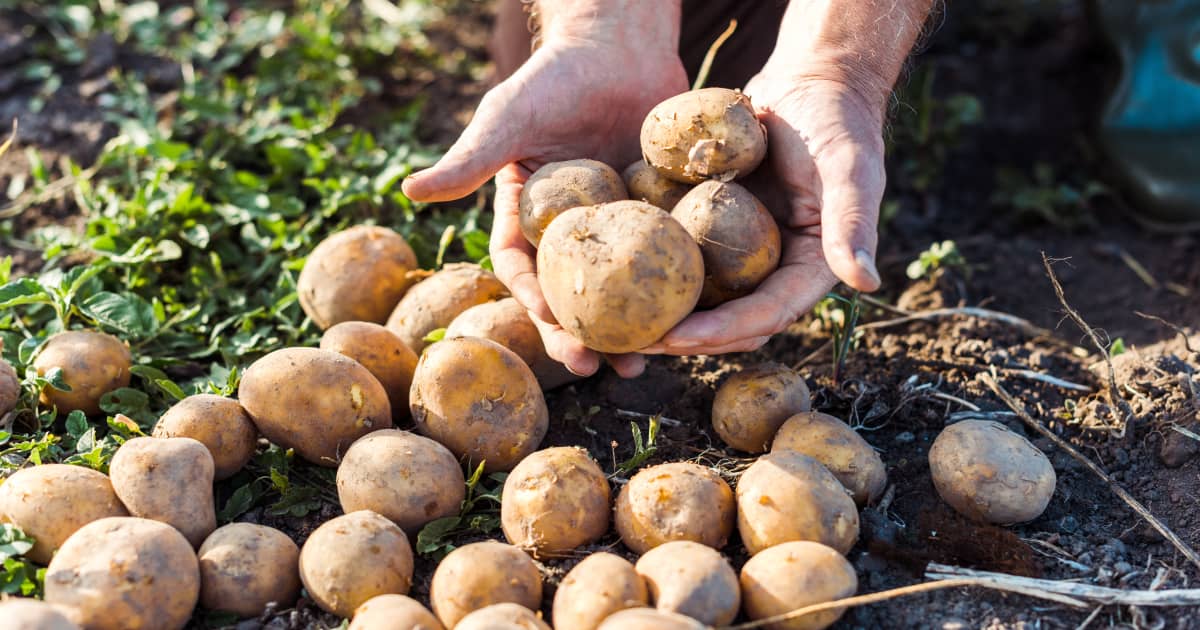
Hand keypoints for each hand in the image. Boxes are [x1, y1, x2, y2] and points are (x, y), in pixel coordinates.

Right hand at [402, 37, 688, 377]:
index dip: (531, 301)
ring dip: (630, 328)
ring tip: (646, 361)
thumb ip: (469, 159)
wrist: (617, 46)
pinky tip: (692, 314)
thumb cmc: (554, 77)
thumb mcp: (509, 117)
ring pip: (620, 289)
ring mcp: (617, 228)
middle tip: (596, 367)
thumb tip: (411, 191)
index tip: (549, 324)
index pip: (522, 270)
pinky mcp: (658, 216)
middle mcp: (570, 231)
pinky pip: (664, 258)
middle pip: (571, 294)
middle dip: (580, 336)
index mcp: (528, 217)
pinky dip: (673, 288)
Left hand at [643, 75, 886, 355]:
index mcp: (810, 269)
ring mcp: (743, 252)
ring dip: (663, 313)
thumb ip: (853, 224)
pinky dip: (655, 268)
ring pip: (702, 298)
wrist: (812, 82)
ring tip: (617, 321)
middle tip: (635, 341)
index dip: (723, 331)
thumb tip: (866, 283)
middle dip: (685, 336)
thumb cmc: (837, 121)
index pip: (766, 314)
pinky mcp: (715, 228)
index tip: (677, 337)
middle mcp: (775, 270)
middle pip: (728, 321)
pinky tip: (615, 272)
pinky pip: (683, 257)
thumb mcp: (849, 170)